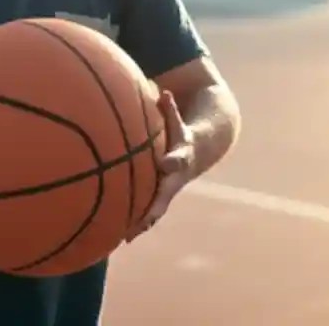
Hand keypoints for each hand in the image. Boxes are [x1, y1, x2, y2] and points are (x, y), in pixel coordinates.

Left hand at [127, 90, 194, 241]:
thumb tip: (164, 92)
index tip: (166, 164)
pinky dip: (139, 222)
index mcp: (182, 157)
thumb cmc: (184, 130)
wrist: (205, 148)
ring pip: (157, 207)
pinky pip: (150, 209)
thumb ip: (171, 108)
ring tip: (128, 235)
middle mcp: (177, 177)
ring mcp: (170, 187)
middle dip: (155, 206)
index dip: (173, 160)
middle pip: (165, 194)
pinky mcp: (162, 193)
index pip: (178, 159)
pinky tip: (123, 236)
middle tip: (144, 220)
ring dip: (144, 221)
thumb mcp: (180, 119)